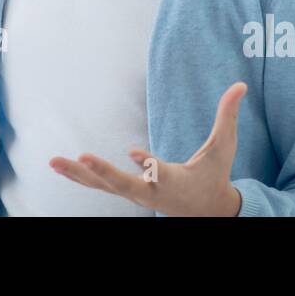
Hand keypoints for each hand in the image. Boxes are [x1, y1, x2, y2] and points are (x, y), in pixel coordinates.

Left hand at [51, 81, 246, 215]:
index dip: (148, 163)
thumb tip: (240, 84)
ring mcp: (135, 194)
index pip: (160, 172)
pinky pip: (97, 185)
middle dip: (104, 172)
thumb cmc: (214, 174)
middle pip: (124, 184)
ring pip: (103, 186)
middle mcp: (151, 191)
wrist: (205, 211)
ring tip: (53, 161)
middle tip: (84, 157)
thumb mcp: (223, 147)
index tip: (132, 152)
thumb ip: (228, 115)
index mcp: (175, 180)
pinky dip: (78, 176)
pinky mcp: (125, 192)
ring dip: (78, 174)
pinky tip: (57, 165)